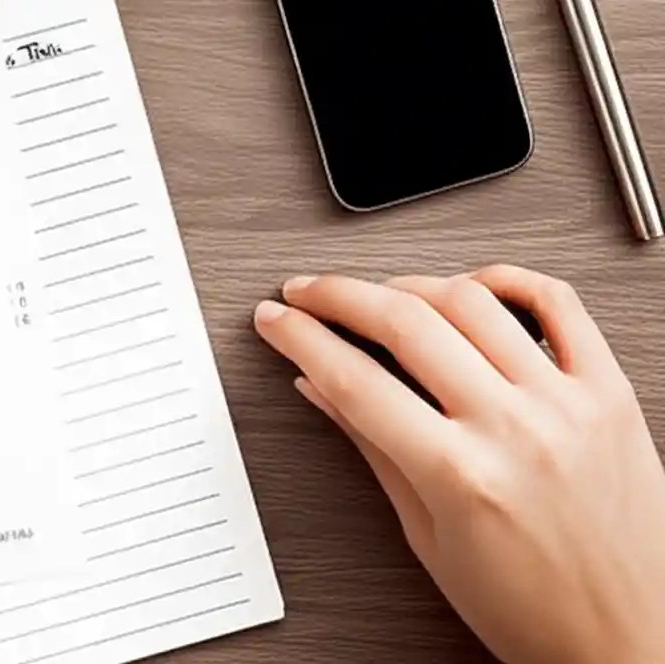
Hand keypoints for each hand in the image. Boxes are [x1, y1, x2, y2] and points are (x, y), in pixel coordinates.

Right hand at [255, 266, 664, 663]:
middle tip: (307, 291)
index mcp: (459, 476)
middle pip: (404, 322)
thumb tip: (321, 386)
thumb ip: (373, 447)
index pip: (355, 377)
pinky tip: (470, 286)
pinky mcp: (609, 391)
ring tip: (380, 294)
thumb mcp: (427, 536)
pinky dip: (508, 278)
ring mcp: (566, 403)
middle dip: (337, 295)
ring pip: (470, 300)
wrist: (629, 639)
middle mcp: (514, 428)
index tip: (277, 320)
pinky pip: (558, 304)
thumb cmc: (531, 608)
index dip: (300, 337)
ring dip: (408, 283)